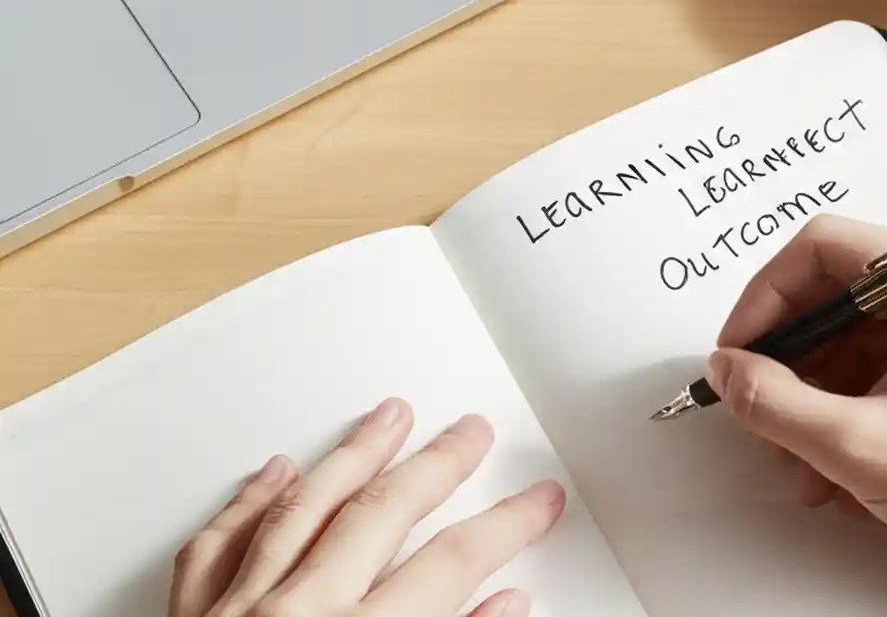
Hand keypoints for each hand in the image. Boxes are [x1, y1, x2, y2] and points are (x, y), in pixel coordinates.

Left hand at [169, 398, 564, 616]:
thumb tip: (500, 613)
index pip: (452, 564)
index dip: (507, 525)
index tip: (538, 503)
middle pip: (382, 514)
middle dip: (438, 465)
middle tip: (472, 434)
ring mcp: (234, 615)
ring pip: (304, 506)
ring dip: (354, 454)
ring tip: (389, 418)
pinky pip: (219, 543)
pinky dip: (251, 501)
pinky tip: (276, 470)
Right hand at [709, 215, 886, 616]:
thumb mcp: (860, 445)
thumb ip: (774, 402)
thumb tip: (727, 371)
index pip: (822, 247)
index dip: (765, 299)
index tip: (738, 353)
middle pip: (839, 292)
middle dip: (792, 361)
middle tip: (762, 411)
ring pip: (861, 335)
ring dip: (819, 396)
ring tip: (803, 463)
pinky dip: (856, 406)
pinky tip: (837, 466)